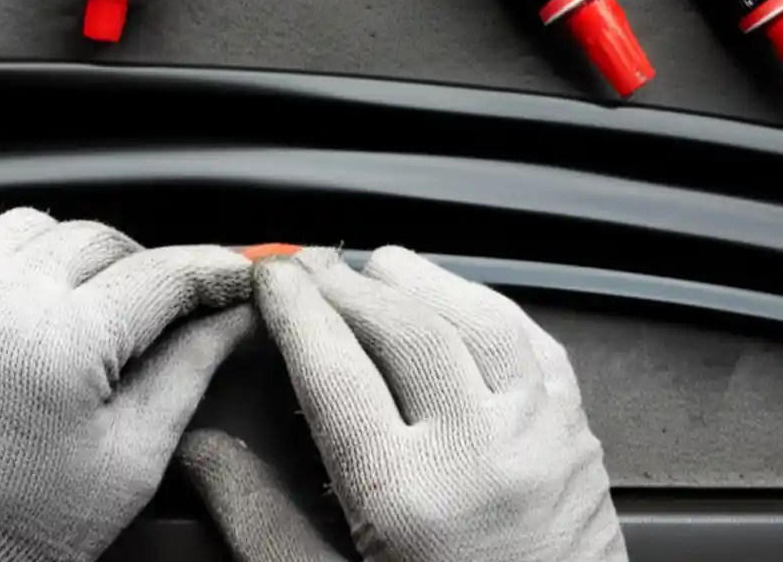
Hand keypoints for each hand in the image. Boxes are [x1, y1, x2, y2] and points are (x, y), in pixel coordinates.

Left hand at [0, 208, 254, 561]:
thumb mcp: (134, 454)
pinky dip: (10, 268)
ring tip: (81, 313)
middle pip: (101, 239)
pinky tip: (23, 317)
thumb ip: (192, 367)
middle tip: (154, 318)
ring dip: (71, 258)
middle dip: (140, 271)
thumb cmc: (21, 523)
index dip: (212, 270)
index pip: (164, 273)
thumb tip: (237, 314)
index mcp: (63, 343)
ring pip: (35, 228)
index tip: (238, 274)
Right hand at [180, 247, 625, 561]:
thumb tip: (204, 444)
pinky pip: (537, 344)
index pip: (334, 370)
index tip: (270, 280)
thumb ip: (259, 516)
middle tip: (310, 267)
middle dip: (349, 283)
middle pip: (406, 328)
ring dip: (424, 280)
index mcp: (407, 501)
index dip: (295, 311)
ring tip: (378, 266)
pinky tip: (458, 303)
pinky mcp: (578, 440)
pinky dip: (490, 308)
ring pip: (481, 318)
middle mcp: (482, 458)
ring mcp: (541, 441)